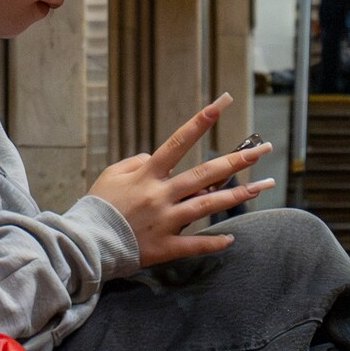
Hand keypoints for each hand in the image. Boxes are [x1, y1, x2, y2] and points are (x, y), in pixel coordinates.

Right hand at [86, 94, 276, 266]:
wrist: (85, 243)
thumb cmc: (98, 205)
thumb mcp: (112, 175)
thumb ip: (136, 161)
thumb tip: (156, 155)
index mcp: (148, 174)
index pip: (179, 141)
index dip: (202, 121)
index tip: (223, 103)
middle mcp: (162, 194)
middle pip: (206, 173)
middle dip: (237, 161)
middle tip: (263, 149)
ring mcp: (166, 221)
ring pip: (208, 205)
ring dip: (239, 196)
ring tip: (264, 186)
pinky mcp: (165, 246)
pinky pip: (195, 244)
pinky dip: (214, 242)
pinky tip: (232, 239)